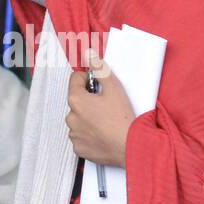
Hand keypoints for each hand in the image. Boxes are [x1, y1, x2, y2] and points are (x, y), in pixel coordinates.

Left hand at [66, 51, 135, 166]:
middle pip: (77, 101)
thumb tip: (90, 56)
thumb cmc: (123, 119)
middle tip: (106, 105)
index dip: (87, 79)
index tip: (98, 85)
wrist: (132, 147)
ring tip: (106, 121)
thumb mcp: (114, 88)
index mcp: (76, 100)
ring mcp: (74, 134)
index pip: (75, 80)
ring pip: (78, 120)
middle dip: (89, 100)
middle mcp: (70, 117)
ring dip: (88, 118)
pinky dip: (89, 135)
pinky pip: (81, 137)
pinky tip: (103, 134)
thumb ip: (100, 69)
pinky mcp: (79, 148)